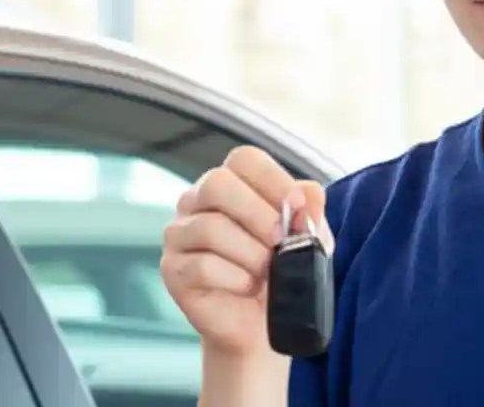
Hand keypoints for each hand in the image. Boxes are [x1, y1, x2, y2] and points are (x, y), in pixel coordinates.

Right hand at [161, 145, 332, 356]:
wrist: (264, 324)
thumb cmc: (284, 271)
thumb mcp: (309, 238)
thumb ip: (310, 211)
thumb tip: (309, 193)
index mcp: (231, 182)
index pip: (244, 159)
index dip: (274, 179)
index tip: (298, 207)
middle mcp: (197, 200)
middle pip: (217, 184)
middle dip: (257, 213)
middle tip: (280, 241)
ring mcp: (179, 234)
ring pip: (210, 227)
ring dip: (250, 253)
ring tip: (267, 271)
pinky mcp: (173, 270)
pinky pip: (202, 266)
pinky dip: (235, 278)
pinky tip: (247, 286)